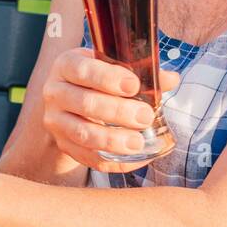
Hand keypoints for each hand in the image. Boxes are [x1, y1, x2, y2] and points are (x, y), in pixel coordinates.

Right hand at [41, 47, 179, 172]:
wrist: (69, 101)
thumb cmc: (96, 79)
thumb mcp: (111, 67)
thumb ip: (140, 71)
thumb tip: (171, 79)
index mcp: (66, 65)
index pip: (82, 70)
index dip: (107, 78)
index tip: (134, 85)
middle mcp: (55, 92)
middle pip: (85, 103)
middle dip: (118, 112)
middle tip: (145, 116)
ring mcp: (56, 120)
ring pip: (82, 133)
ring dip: (113, 140)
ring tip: (138, 143)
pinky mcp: (63, 144)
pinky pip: (87, 157)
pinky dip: (113, 161)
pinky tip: (136, 158)